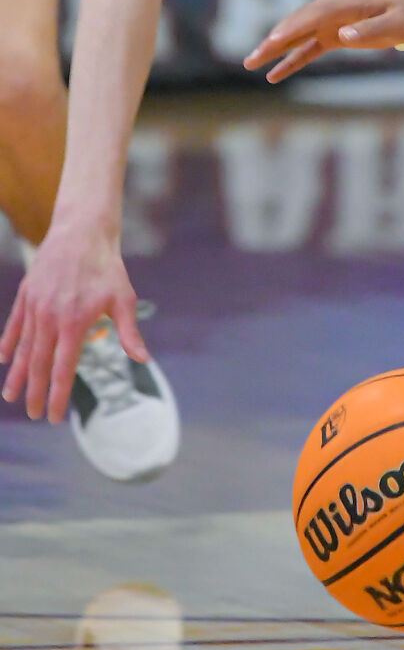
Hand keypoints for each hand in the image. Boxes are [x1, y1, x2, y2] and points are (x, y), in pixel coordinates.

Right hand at [0, 223, 146, 421]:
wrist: (82, 232)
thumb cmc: (107, 267)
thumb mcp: (124, 299)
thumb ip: (129, 332)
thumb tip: (143, 359)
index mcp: (74, 323)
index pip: (63, 370)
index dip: (58, 395)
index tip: (53, 417)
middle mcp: (49, 318)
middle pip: (39, 364)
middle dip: (35, 392)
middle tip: (33, 414)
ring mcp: (34, 306)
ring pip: (24, 348)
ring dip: (17, 374)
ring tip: (11, 396)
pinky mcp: (26, 294)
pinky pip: (14, 325)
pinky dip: (9, 342)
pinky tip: (4, 359)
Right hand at [243, 0, 403, 81]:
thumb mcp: (398, 24)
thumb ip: (371, 30)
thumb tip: (344, 36)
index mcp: (343, 2)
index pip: (312, 16)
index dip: (292, 28)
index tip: (273, 41)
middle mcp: (330, 8)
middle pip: (296, 24)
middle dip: (273, 41)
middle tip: (252, 58)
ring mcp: (329, 21)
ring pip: (296, 36)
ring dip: (275, 50)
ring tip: (252, 64)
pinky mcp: (333, 33)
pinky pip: (308, 48)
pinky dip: (292, 60)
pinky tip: (275, 75)